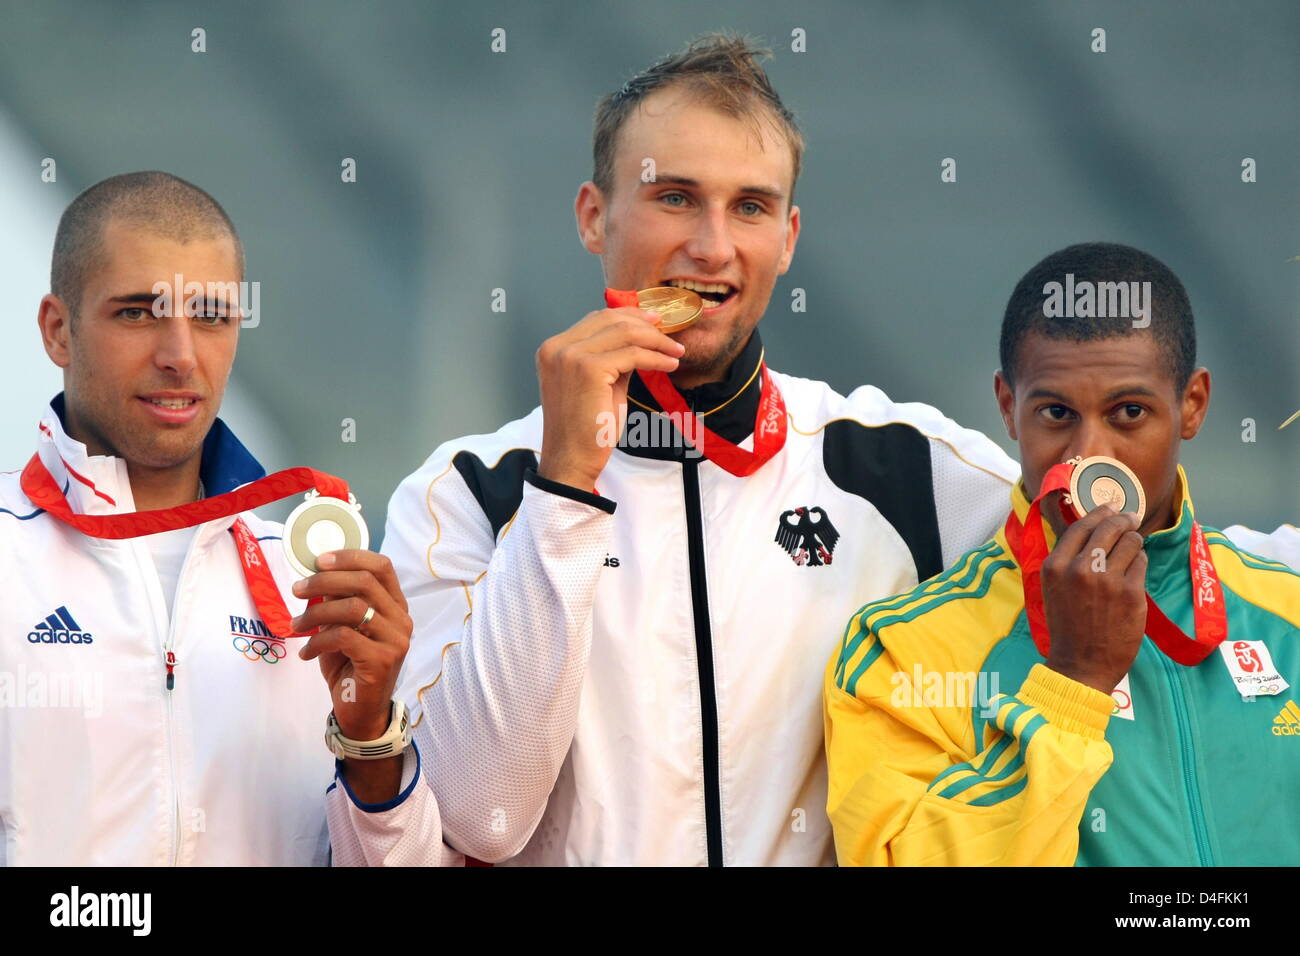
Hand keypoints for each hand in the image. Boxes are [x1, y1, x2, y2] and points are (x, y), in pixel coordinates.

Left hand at [292, 549, 411, 740]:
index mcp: (395, 605)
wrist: (360, 712)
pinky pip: (345, 637)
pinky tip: (306, 653)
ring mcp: (396, 640)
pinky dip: (318, 641)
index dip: (350, 557)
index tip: (319, 560)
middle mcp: (402, 619)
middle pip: (365, 582)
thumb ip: (336, 603)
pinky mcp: (382, 660)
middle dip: (324, 581)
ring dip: (316, 613)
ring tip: (295, 625)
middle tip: (297, 590)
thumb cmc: (349, 666)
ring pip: (354, 607)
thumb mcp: (341, 628)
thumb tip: (317, 576)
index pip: (381, 566)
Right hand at [535, 307, 684, 490]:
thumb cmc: (584, 430)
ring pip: (624, 333)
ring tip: (675, 352)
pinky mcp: (588, 369)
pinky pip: (633, 354)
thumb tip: (640, 343)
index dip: (629, 316)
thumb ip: (612, 360)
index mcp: (554, 349)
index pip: (596, 319)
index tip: (655, 323)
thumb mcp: (598, 385)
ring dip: (656, 341)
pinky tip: (668, 365)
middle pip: (610, 319)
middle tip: (670, 336)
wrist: (571, 461)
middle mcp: (557, 348)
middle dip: (646, 324)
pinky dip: (656, 357)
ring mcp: (570, 356)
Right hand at [1041, 501, 1147, 693]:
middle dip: (1123, 519)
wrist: (1081, 663)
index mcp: (1055, 566)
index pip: (1081, 526)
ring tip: (1132, 550)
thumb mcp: (1054, 588)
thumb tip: (1094, 530)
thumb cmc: (1068, 626)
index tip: (1111, 507)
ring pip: (1130, 542)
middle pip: (1109, 527)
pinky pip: (1141, 563)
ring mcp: (1107, 580)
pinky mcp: (1131, 593)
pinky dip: (1140, 563)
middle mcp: (1079, 569)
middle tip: (1132, 519)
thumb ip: (1068, 560)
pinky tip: (1134, 573)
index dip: (1100, 513)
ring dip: (1134, 542)